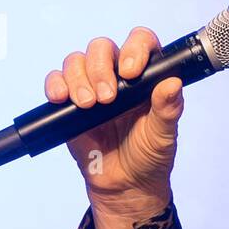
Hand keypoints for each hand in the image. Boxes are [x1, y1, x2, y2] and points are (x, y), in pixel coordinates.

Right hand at [44, 27, 182, 211]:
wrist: (124, 185)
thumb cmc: (149, 156)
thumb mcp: (163, 135)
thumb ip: (168, 109)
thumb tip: (172, 83)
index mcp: (146, 76)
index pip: (140, 42)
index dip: (134, 48)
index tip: (130, 72)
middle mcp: (118, 75)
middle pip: (102, 47)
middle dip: (100, 68)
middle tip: (106, 98)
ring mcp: (92, 86)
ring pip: (77, 61)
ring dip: (78, 78)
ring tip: (88, 105)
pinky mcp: (69, 103)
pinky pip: (56, 82)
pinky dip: (55, 85)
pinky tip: (61, 98)